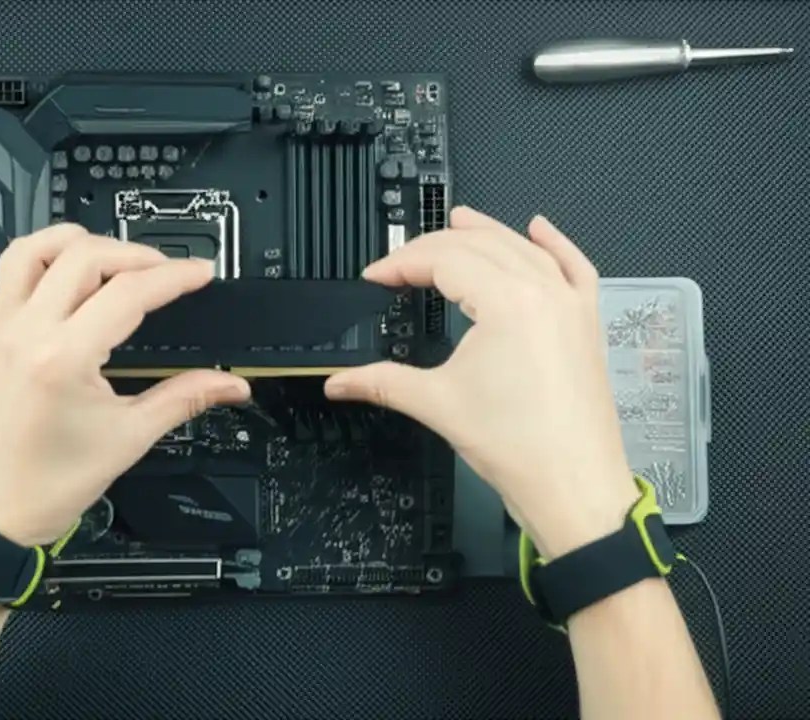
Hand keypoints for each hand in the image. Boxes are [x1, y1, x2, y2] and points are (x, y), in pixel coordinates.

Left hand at [0, 224, 251, 546]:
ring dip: (81, 241)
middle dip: (136, 254)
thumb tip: (230, 384)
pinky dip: (43, 257)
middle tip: (167, 272)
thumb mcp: (129, 438)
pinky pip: (10, 272)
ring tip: (116, 258)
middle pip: (85, 255)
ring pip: (36, 249)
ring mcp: (3, 331)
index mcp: (63, 358)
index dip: (173, 276)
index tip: (199, 273)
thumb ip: (184, 398)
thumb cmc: (48, 485)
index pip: (128, 292)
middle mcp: (27, 334)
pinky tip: (69, 273)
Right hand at [324, 207, 638, 557]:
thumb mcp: (437, 404)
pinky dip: (555, 244)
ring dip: (487, 231)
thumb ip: (381, 382)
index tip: (378, 276)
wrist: (573, 487)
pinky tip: (539, 229)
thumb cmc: (520, 448)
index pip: (445, 259)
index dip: (403, 263)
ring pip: (523, 247)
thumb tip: (340, 380)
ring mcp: (570, 306)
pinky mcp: (586, 325)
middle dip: (435, 244)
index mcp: (509, 304)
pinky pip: (574, 266)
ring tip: (458, 220)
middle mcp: (544, 294)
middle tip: (402, 259)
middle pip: (482, 244)